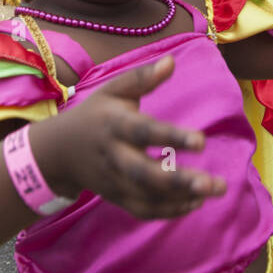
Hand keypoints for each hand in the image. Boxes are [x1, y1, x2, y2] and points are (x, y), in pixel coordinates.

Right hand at [32, 57, 226, 218]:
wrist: (59, 151)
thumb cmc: (94, 115)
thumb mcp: (112, 90)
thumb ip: (142, 78)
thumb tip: (172, 61)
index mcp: (114, 125)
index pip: (144, 133)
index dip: (172, 138)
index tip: (202, 141)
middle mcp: (114, 157)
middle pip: (145, 174)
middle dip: (178, 181)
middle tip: (211, 182)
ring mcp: (114, 181)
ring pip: (147, 197)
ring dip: (181, 197)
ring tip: (213, 190)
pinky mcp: (117, 198)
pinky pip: (144, 210)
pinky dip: (170, 211)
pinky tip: (196, 202)